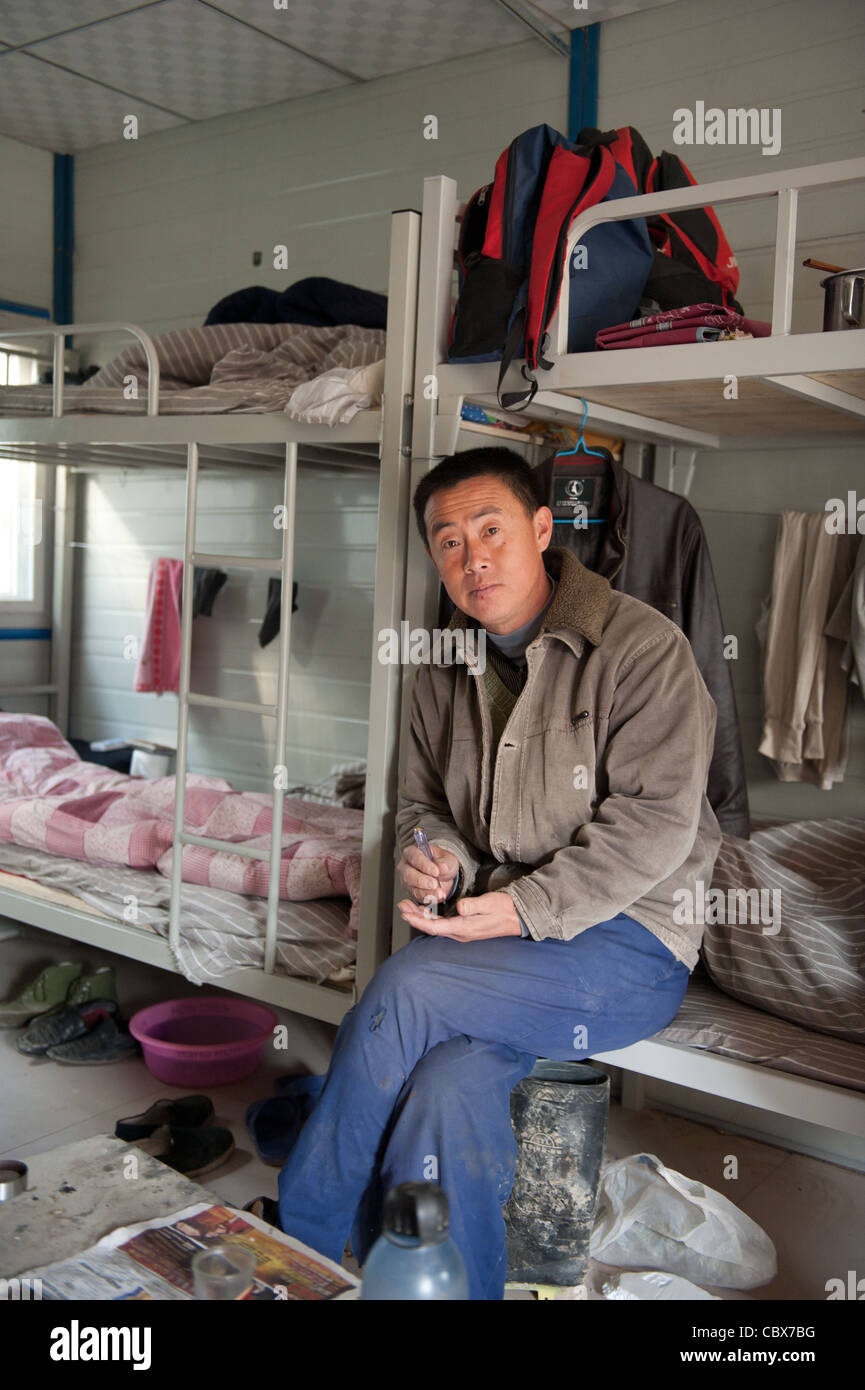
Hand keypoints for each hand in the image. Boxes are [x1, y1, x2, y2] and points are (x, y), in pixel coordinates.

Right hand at [397, 842, 459, 908]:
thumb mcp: (448, 859)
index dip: (424, 865)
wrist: (444, 876)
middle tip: (434, 884)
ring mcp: (407, 880)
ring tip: (439, 893)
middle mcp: (405, 866)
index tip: (436, 871)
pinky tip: (436, 897)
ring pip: (412, 887)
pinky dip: (427, 898)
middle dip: (422, 880)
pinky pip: (417, 896)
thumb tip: (442, 867)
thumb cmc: (442, 863)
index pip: (414, 857)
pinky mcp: (411, 892)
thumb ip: (445, 862)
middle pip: (408, 874)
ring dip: (426, 892)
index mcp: (412, 853)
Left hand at [397, 890, 522, 940]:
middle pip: (431, 927)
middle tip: (402, 906)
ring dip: (421, 917)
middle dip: (414, 917)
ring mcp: (462, 932)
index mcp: (464, 927)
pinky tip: (426, 910)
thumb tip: (459, 907)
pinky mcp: (465, 928)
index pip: (435, 926)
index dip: (418, 920)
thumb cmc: (503, 909)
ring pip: (436, 926)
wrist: (517, 917)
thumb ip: (472, 906)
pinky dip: (431, 917)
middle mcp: (460, 933)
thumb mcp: (489, 904)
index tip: (406, 913)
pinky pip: (443, 925)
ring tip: (408, 906)